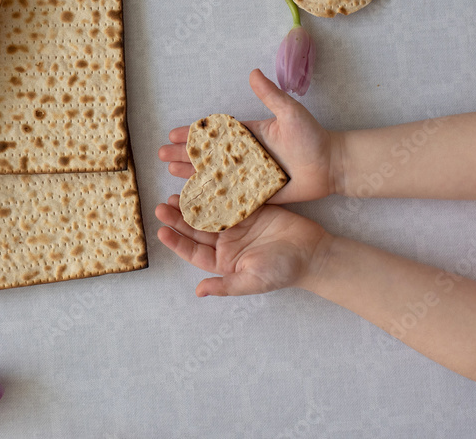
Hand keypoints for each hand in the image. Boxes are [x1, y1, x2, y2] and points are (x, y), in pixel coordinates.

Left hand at [155, 195, 330, 296]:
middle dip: (178, 218)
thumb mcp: (253, 280)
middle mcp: (226, 242)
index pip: (193, 251)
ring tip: (175, 194)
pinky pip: (226, 199)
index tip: (161, 231)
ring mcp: (236, 223)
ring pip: (207, 212)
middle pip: (196, 229)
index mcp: (223, 261)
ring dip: (191, 204)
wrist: (313, 252)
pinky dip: (213, 192)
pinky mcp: (248, 208)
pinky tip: (200, 182)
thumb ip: (225, 285)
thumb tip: (198, 292)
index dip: (177, 241)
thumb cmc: (284, 270)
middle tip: (161, 206)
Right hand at [158, 68, 342, 203]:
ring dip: (192, 173)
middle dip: (183, 154)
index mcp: (248, 135)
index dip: (192, 134)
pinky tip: (195, 197)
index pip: (213, 133)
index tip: (173, 134)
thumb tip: (253, 73)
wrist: (331, 166)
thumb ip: (271, 95)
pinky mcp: (257, 193)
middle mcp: (244, 155)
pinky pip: (230, 195)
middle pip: (207, 155)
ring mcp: (248, 175)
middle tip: (162, 155)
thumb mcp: (290, 112)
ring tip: (171, 172)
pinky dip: (212, 196)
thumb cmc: (312, 137)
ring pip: (213, 174)